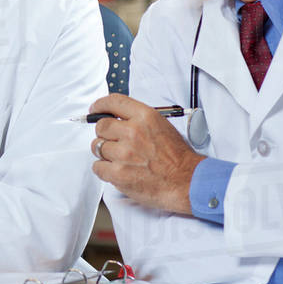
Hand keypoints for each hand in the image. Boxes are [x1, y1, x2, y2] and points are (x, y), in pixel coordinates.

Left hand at [89, 93, 202, 214]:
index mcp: (145, 117)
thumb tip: (116, 118)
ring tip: (120, 159)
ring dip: (105, 153)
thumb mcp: (161, 126)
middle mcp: (133, 132)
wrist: (187, 182)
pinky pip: (97, 167)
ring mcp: (124, 153)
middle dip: (104, 133)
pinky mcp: (119, 174)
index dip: (100, 105)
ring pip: (97, 147)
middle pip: (101, 126)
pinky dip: (104, 169)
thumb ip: (138, 119)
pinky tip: (117, 170)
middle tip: (114, 141)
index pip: (113, 102)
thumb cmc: (177, 157)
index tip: (95, 109)